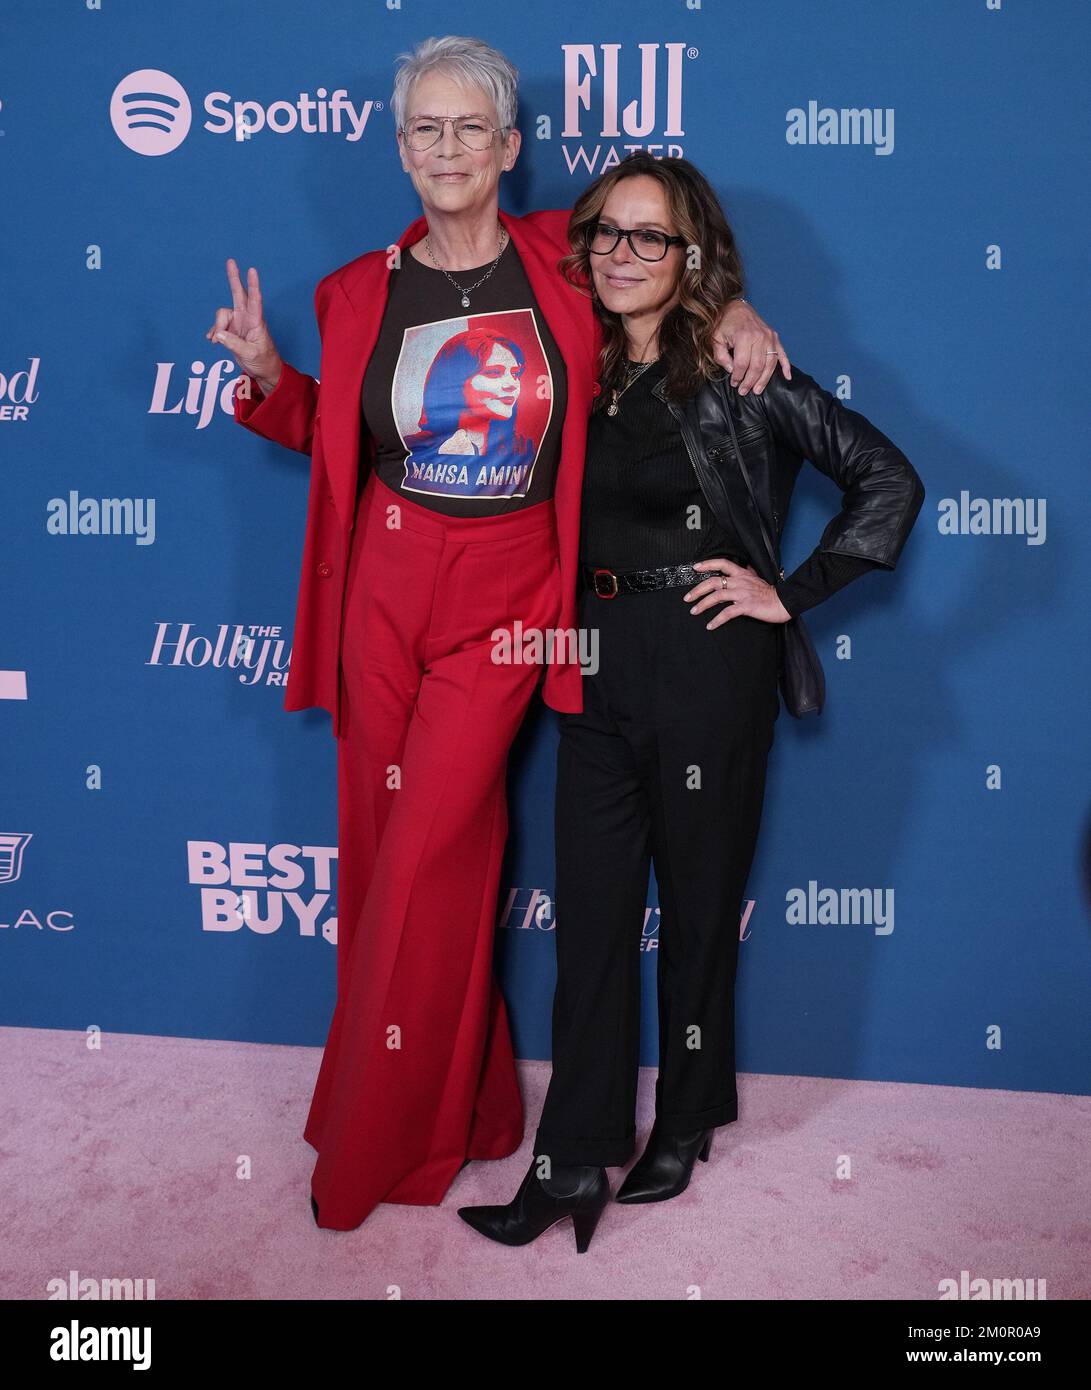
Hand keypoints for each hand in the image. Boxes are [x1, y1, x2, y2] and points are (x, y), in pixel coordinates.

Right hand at [207, 259, 283, 394]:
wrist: (263, 371)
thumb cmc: (263, 361)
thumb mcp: (250, 354)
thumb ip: (234, 344)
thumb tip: (218, 335)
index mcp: (256, 322)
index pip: (255, 300)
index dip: (253, 285)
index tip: (252, 270)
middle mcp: (247, 318)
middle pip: (238, 294)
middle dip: (234, 278)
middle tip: (231, 261)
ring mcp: (238, 323)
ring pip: (221, 315)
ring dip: (216, 327)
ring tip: (216, 342)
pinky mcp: (231, 330)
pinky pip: (218, 326)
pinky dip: (214, 333)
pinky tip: (213, 340)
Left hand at [684, 557, 791, 626]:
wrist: (784, 602)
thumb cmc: (770, 592)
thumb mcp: (758, 578)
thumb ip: (748, 572)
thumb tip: (744, 566)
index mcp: (742, 574)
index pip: (723, 563)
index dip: (708, 564)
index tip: (695, 567)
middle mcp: (740, 581)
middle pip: (713, 581)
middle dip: (697, 589)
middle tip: (687, 597)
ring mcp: (742, 593)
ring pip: (717, 596)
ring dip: (703, 604)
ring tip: (694, 611)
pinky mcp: (746, 606)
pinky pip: (727, 613)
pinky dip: (717, 620)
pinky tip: (710, 625)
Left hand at [710, 299, 790, 395]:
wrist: (735, 306)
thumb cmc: (724, 323)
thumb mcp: (716, 339)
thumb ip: (721, 357)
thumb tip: (732, 371)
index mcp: (744, 337)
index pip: (742, 364)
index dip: (738, 377)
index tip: (734, 383)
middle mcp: (760, 337)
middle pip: (757, 366)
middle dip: (750, 382)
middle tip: (744, 391)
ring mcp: (769, 337)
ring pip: (770, 363)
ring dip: (764, 379)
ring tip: (757, 390)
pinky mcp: (775, 337)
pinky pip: (782, 354)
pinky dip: (786, 366)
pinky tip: (787, 377)